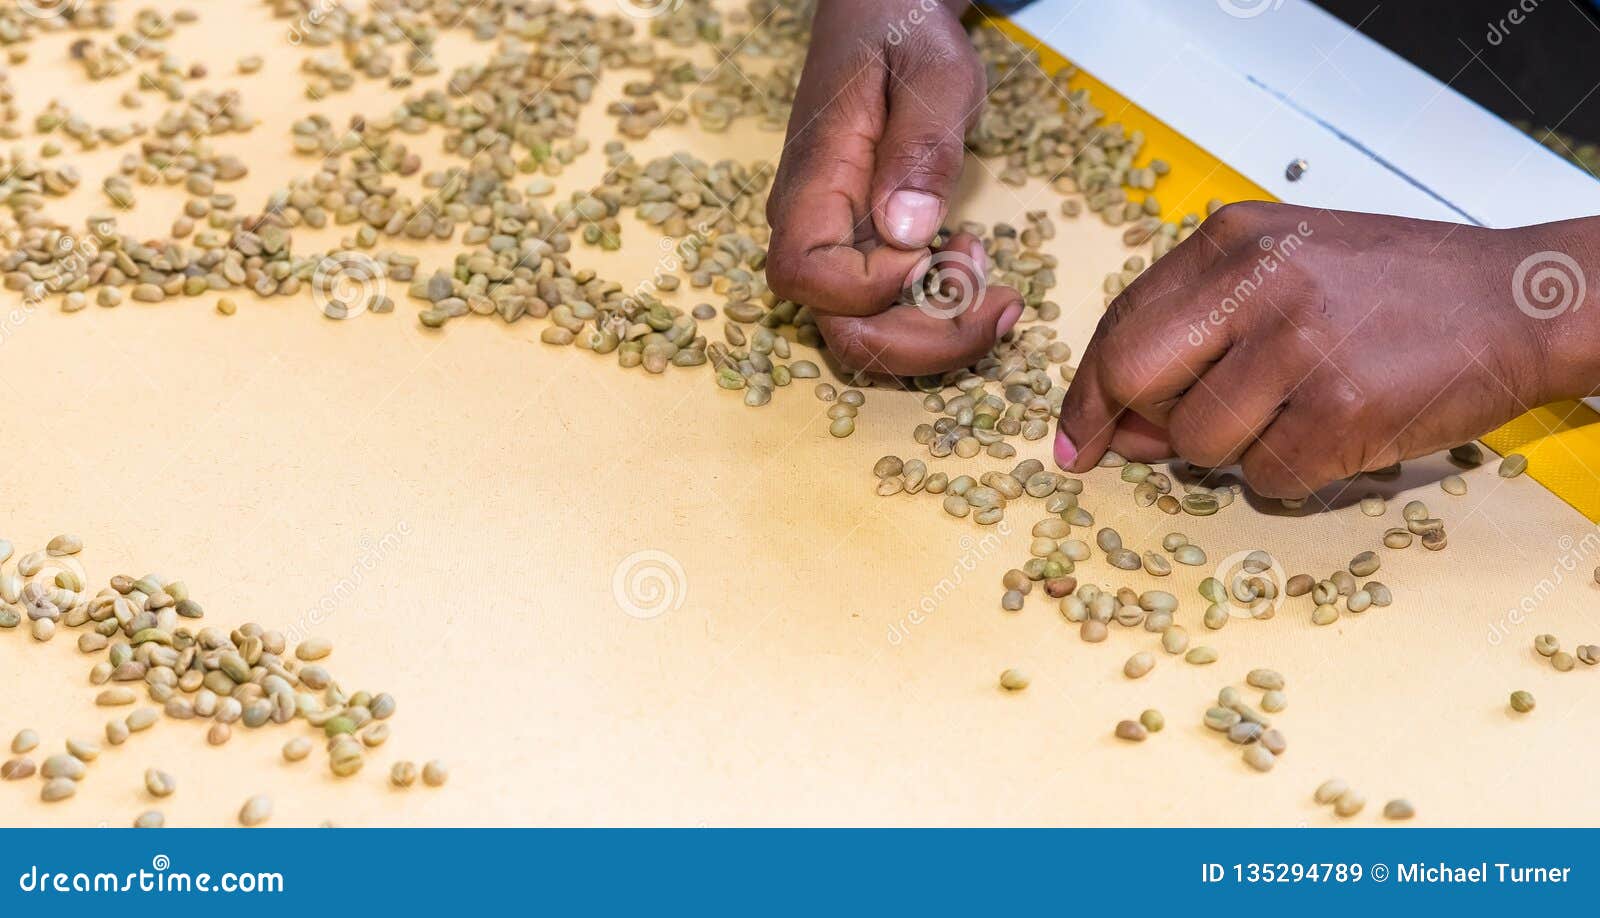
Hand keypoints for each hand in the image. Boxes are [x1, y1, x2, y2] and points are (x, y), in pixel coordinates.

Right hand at [764, 0, 1021, 376]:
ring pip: (869, 335)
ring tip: (988, 271)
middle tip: (1000, 299)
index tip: (933, 252)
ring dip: (941, 332)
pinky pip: (890, 314)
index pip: (807, 275)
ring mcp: (837, 248)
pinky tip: (973, 268)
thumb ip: (922, 146)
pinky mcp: (865, 254)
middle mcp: (811, 230)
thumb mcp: (933, 72)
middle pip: (842, 331)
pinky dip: (940, 315)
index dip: (870, 288)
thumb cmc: (902, 33)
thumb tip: (908, 231)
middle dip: (927, 339)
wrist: (883, 16)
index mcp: (812, 183)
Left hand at [1054, 201, 1593, 497]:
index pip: (1121, 326)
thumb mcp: (1285, 263)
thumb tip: (1118, 424)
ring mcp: (1298, 350)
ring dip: (1234, 449)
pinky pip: (1267, 479)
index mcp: (1232, 241)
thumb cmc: (1395, 286)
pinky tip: (1334, 431)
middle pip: (1133, 379)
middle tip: (1144, 446)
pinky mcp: (1340, 414)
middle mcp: (1257, 286)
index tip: (1073, 440)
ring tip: (1297, 408)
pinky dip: (1291, 474)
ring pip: (1198, 443)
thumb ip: (1197, 326)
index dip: (1086, 394)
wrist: (1519, 299)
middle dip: (1133, 425)